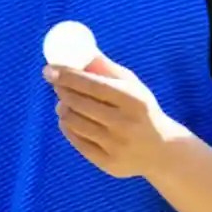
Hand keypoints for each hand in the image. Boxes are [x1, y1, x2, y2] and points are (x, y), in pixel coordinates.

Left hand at [43, 52, 181, 178]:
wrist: (162, 150)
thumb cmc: (142, 110)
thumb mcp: (133, 86)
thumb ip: (107, 68)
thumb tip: (81, 48)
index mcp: (132, 100)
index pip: (92, 85)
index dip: (67, 76)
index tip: (49, 70)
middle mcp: (125, 124)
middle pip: (80, 103)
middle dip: (62, 90)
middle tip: (56, 83)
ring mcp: (116, 146)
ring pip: (75, 122)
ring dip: (63, 108)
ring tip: (62, 102)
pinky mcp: (108, 163)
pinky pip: (77, 141)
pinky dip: (67, 127)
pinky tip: (67, 119)